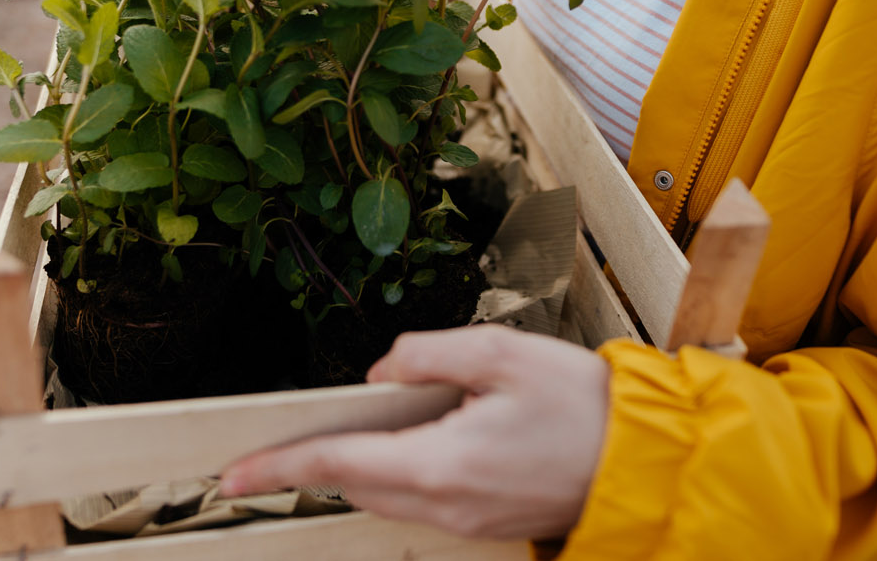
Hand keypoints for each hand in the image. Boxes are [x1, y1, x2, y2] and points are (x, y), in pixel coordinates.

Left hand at [218, 325, 610, 540]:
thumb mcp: (499, 353)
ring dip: (366, 465)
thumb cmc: (580, 403)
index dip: (280, 467)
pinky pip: (423, 499)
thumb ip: (427, 355)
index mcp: (439, 464)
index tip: (234, 476)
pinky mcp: (484, 523)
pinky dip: (403, 472)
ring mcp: (465, 521)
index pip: (338, 465)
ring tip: (362, 429)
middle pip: (358, 484)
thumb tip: (380, 374)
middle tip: (287, 440)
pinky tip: (421, 439)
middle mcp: (445, 504)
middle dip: (322, 462)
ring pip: (388, 494)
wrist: (642, 459)